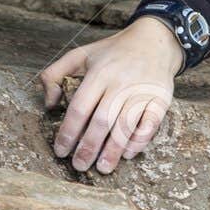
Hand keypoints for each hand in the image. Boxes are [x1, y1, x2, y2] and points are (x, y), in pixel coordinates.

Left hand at [38, 16, 184, 174]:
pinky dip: (139, 141)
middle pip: (102, 120)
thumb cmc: (112, 52)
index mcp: (99, 72)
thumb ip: (55, 74)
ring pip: (126, 125)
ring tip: (102, 168)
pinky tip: (128, 154)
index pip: (80, 107)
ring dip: (113, 150)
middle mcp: (121, 82)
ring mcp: (142, 91)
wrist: (154, 40)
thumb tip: (49, 104)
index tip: (60, 151)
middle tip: (79, 166)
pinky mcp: (161, 98)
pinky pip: (150, 124)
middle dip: (89, 147)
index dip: (68, 132)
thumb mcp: (80, 55)